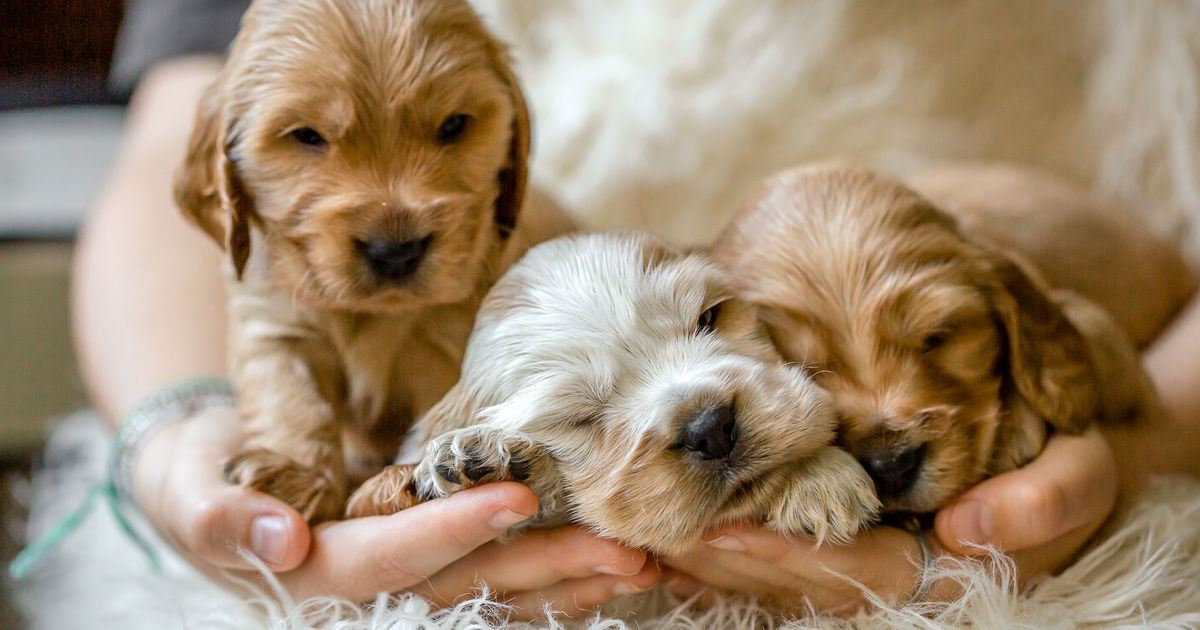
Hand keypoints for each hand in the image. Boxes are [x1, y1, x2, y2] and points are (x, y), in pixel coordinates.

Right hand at [132, 408, 658, 618]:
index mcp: (312, 578)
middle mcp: (367, 600)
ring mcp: (404, 594)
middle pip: (465, 588)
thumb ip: (221, 517)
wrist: (216, 478)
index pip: (390, 561)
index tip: (518, 498)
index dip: (451, 534)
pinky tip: (609, 571)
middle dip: (545, 568)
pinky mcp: (431, 576)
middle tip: (626, 548)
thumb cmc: (198, 477)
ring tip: (640, 563)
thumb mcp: (186, 492)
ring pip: (496, 599)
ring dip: (568, 584)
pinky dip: (557, 584)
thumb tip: (280, 540)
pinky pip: (501, 590)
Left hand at [662, 429, 1116, 614]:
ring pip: (778, 579)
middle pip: (799, 583)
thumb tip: (964, 527)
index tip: (730, 532)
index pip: (858, 574)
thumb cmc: (1062, 464)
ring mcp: (863, 567)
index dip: (793, 557)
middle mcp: (893, 578)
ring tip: (655, 531)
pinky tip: (676, 533)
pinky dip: (726, 551)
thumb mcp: (1080, 476)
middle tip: (666, 530)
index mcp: (943, 573)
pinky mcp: (840, 546)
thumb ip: (1043, 501)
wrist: (1046, 453)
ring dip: (716, 561)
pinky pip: (775, 558)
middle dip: (731, 561)